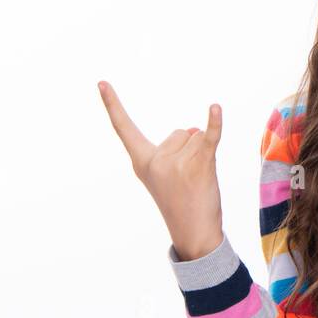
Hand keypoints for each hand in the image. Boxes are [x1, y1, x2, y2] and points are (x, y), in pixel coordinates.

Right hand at [98, 80, 224, 261]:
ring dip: (204, 153)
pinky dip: (215, 121)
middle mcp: (156, 161)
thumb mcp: (168, 176)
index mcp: (142, 162)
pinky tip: (215, 107)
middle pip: (181, 133)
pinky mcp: (200, 164)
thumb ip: (175, 149)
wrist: (195, 234)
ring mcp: (177, 163)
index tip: (101, 82)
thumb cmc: (181, 203)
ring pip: (198, 136)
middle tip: (189, 181)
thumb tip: (195, 129)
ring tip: (201, 181)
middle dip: (190, 150)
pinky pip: (210, 136)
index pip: (124, 128)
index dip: (113, 104)